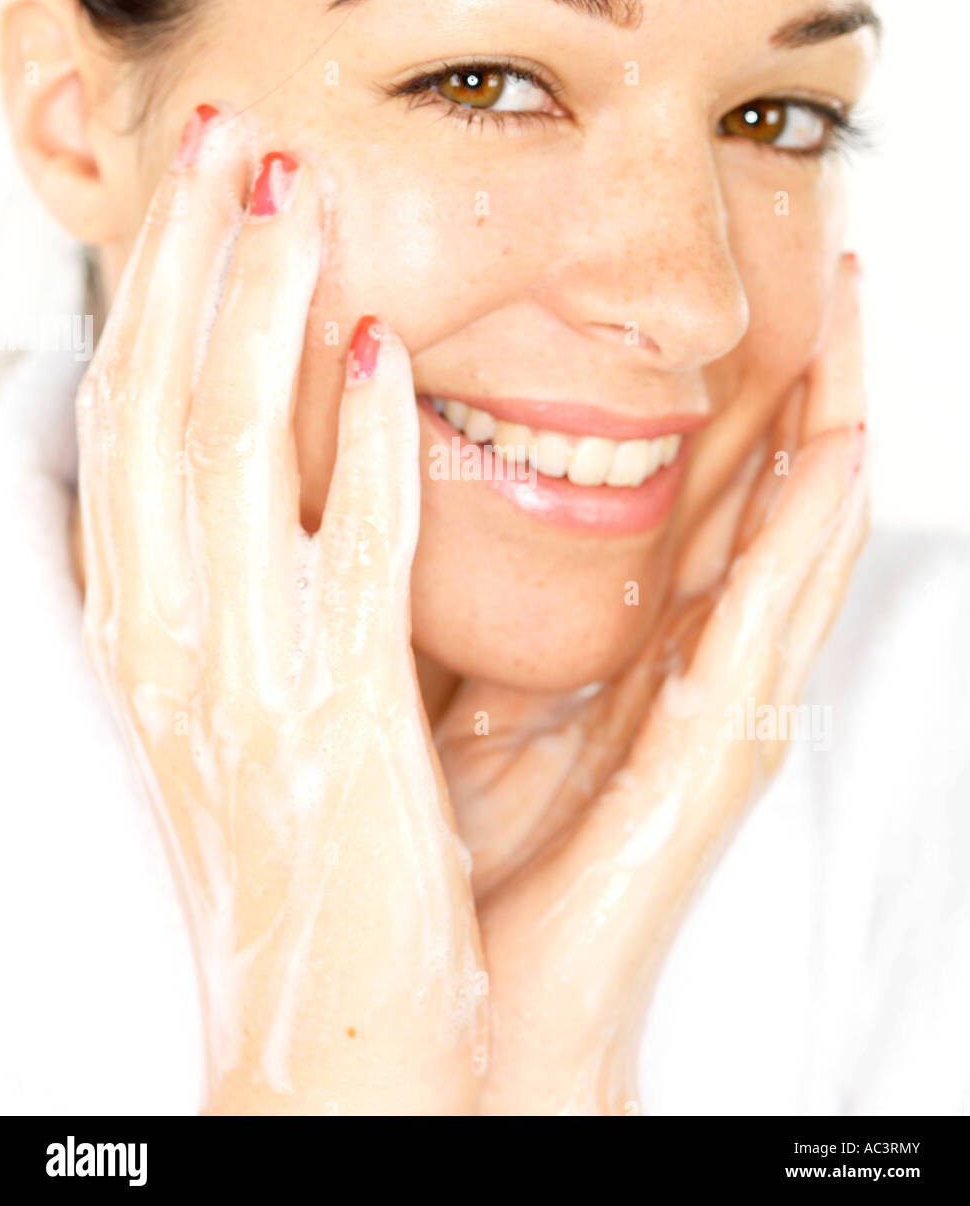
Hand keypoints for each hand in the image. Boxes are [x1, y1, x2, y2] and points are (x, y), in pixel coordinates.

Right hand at [76, 109, 486, 1114]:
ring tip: (286, 187)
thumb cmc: (288, 842)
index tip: (189, 187)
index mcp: (140, 618)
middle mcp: (167, 626)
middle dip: (184, 255)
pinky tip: (386, 353)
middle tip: (223, 129)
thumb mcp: (221, 690)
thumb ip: (214, 571)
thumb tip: (224, 450)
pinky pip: (344, 545)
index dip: (151, 290)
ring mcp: (243, 661)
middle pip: (155, 399)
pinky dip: (360, 443)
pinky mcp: (336, 703)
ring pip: (224, 444)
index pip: (124, 416)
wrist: (328, 1009)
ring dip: (256, 304)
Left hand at [437, 254, 868, 1114]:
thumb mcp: (452, 676)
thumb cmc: (459, 837)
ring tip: (851, 309)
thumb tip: (395, 455)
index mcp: (631, 639)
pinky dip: (814, 528)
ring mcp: (723, 699)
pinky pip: (781, 618)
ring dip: (834, 419)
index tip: (735, 280)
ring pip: (799, 533)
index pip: (703, 488)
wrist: (472, 994)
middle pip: (764, 491)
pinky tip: (837, 447)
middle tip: (826, 252)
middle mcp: (694, 656)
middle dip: (802, 373)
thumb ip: (461, 581)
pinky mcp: (722, 749)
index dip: (733, 385)